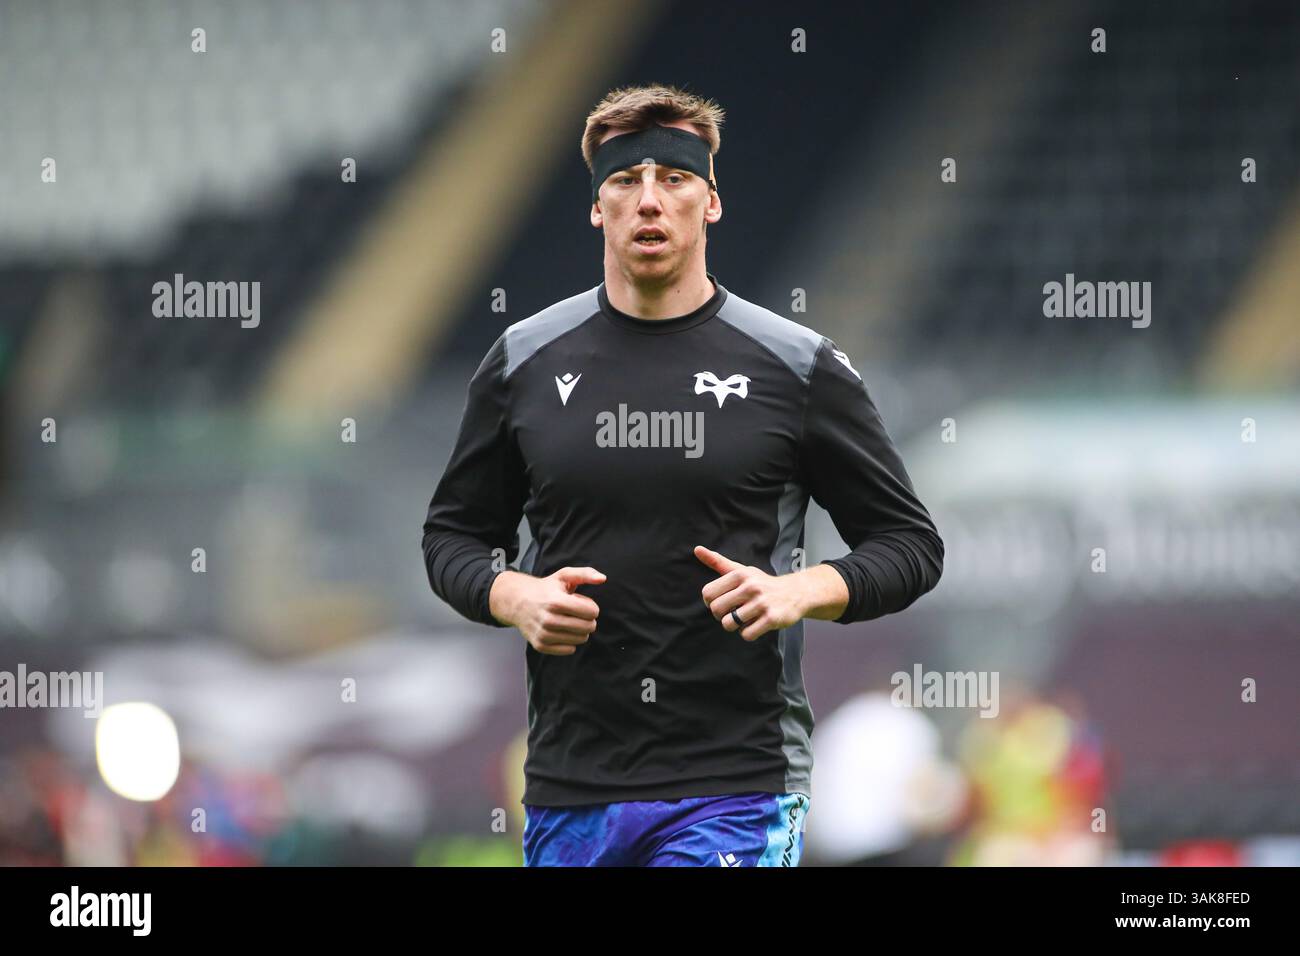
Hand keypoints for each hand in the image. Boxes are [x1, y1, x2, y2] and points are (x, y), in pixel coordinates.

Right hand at [489, 567, 604, 655]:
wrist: (518, 601)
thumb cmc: (545, 588)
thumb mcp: (564, 576)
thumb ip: (585, 574)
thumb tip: (603, 578)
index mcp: (556, 602)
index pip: (592, 612)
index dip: (591, 607)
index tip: (580, 603)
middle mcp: (549, 620)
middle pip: (588, 627)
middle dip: (587, 619)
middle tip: (576, 613)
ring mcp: (544, 634)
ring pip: (580, 639)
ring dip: (579, 630)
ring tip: (567, 620)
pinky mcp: (540, 645)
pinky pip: (569, 650)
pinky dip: (570, 641)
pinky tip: (562, 631)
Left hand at [695, 545, 807, 640]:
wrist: (796, 592)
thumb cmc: (762, 583)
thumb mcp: (741, 570)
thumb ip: (717, 562)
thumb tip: (696, 549)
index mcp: (740, 575)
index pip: (708, 593)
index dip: (711, 602)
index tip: (721, 602)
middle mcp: (750, 587)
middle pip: (716, 610)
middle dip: (721, 615)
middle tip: (733, 612)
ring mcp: (762, 603)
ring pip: (729, 624)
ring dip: (735, 626)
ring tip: (745, 618)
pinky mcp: (772, 619)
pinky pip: (746, 634)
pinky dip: (748, 633)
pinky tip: (756, 624)